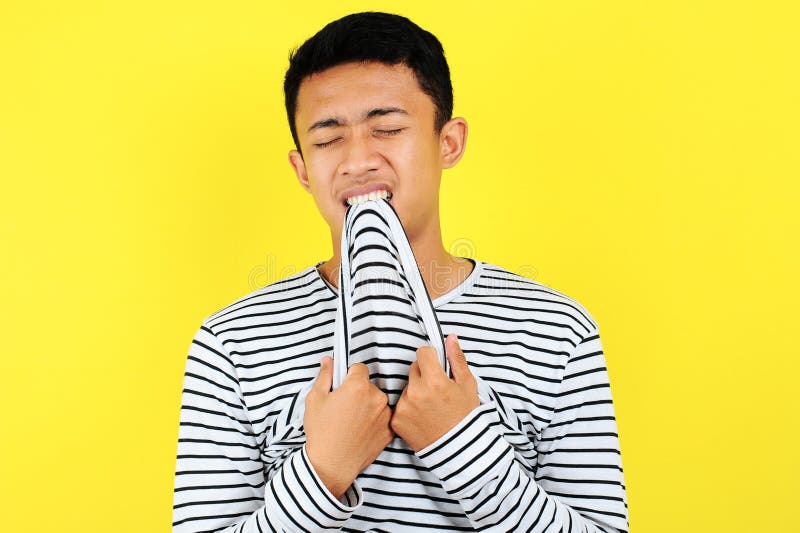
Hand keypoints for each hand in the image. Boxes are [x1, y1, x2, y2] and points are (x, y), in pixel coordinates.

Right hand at [304, 357, 393, 498]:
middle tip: (344, 408)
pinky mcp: (390, 431)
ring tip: (352, 422)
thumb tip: (329, 361)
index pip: (360, 368)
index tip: (343, 386)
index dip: (349, 376)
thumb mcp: (315, 399)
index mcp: (358, 386)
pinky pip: (384, 418)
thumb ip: (325, 376)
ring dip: (369, 406)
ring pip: (377, 402)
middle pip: (369, 386)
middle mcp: (376, 397)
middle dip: (359, 392)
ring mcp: (385, 415)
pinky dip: (375, 422)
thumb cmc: (321, 431)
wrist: (332, 464)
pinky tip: (361, 431)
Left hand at [391, 334, 479, 451]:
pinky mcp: (396, 420)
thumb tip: (450, 338)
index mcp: (435, 381)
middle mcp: (416, 392)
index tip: (435, 366)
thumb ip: (457, 359)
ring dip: (415, 391)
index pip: (422, 353)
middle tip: (435, 390)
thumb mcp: (467, 385)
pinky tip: (421, 417)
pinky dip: (408, 408)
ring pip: (406, 387)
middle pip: (413, 369)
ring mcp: (405, 407)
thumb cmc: (465, 416)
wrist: (459, 450)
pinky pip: (400, 404)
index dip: (430, 358)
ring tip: (429, 407)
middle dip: (423, 375)